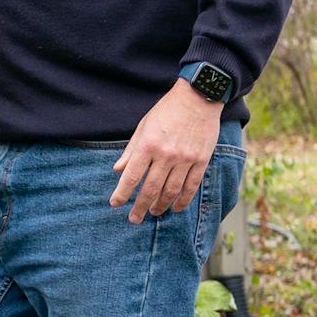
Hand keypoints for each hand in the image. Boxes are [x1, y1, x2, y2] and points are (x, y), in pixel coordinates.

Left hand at [110, 80, 221, 222]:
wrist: (199, 97)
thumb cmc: (167, 110)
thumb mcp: (143, 126)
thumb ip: (131, 150)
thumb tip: (117, 170)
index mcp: (148, 145)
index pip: (131, 176)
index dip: (122, 193)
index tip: (115, 204)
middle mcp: (166, 155)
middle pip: (150, 188)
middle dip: (140, 207)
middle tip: (134, 219)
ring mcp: (185, 159)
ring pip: (171, 190)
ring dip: (161, 205)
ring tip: (153, 213)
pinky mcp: (201, 160)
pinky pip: (191, 186)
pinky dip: (183, 200)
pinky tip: (176, 207)